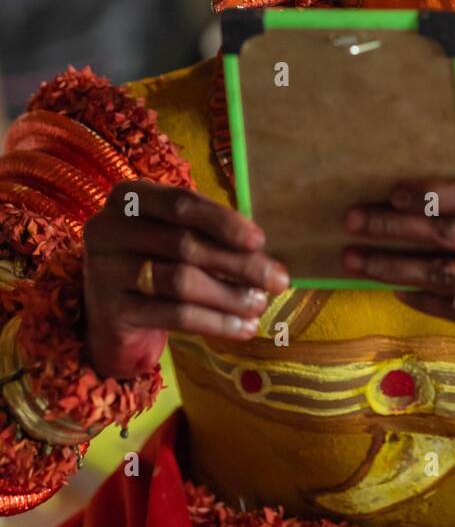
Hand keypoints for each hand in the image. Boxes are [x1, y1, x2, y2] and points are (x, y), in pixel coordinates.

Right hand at [84, 182, 288, 379]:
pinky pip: (175, 315)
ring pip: (182, 282)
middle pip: (185, 244)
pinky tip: (243, 328)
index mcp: (128, 198)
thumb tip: (262, 251)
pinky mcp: (112, 312)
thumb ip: (208, 233)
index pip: (181, 204)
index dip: (223, 221)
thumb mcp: (173, 236)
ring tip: (261, 305)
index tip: (259, 241)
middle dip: (238, 263)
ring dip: (230, 295)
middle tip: (277, 280)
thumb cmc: (153, 261)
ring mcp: (105, 272)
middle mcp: (108, 229)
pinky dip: (216, 322)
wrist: (110, 314)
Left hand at [343, 180, 454, 377]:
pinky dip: (424, 299)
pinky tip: (398, 290)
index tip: (389, 192)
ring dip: (395, 267)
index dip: (429, 193)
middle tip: (353, 222)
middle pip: (453, 233)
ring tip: (357, 261)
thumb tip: (429, 198)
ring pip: (449, 275)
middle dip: (395, 226)